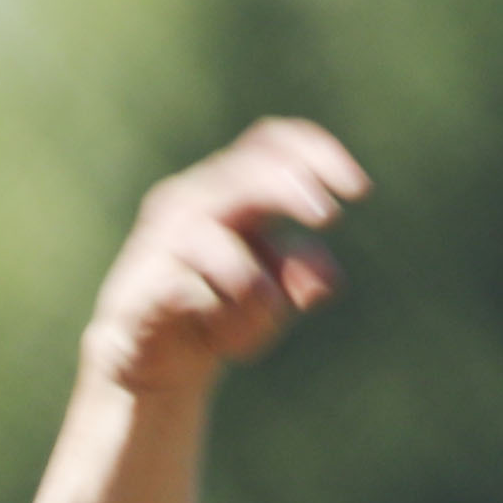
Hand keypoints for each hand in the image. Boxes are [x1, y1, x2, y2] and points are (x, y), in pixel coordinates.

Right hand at [80, 118, 369, 396]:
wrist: (151, 359)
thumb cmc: (218, 311)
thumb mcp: (274, 294)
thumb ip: (302, 275)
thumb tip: (325, 279)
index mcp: (226, 190)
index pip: (270, 143)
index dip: (316, 154)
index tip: (359, 190)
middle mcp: (190, 202)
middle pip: (245, 172)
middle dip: (291, 188)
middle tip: (328, 217)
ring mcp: (161, 241)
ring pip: (228, 250)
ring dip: (259, 295)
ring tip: (252, 333)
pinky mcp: (143, 285)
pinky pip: (198, 296)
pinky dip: (224, 324)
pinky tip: (214, 336)